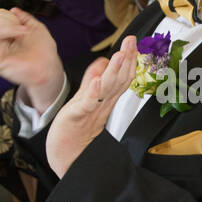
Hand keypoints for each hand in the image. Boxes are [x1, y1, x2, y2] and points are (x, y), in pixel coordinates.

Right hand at [0, 7, 62, 102]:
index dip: (13, 17)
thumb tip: (13, 9)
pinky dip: (8, 31)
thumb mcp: (35, 27)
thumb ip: (23, 17)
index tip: (24, 27)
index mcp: (4, 36)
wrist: (48, 66)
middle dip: (11, 21)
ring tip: (21, 36)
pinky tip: (18, 40)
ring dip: (11, 27)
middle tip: (22, 32)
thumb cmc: (43, 51)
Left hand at [45, 35, 137, 176]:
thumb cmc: (75, 132)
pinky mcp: (77, 117)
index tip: (134, 42)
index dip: (128, 59)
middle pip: (118, 80)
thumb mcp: (85, 101)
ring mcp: (91, 110)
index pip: (121, 77)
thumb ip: (94, 81)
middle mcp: (101, 104)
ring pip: (106, 89)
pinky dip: (92, 92)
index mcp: (105, 100)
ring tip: (120, 55)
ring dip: (114, 71)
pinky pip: (87, 104)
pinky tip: (97, 81)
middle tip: (132, 42)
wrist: (67, 159)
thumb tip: (103, 62)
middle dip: (126, 59)